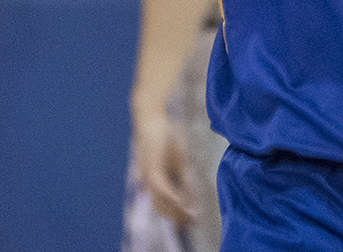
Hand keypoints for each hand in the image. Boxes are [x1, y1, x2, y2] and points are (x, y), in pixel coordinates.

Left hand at [132, 110, 196, 227]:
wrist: (152, 118)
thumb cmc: (166, 135)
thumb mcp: (179, 159)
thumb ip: (185, 177)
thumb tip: (191, 193)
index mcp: (155, 181)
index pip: (167, 205)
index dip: (180, 215)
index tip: (193, 221)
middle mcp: (149, 182)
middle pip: (163, 208)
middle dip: (179, 217)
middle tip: (193, 223)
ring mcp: (149, 177)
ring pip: (161, 202)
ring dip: (176, 211)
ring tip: (190, 215)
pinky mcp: (153, 169)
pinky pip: (162, 189)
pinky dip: (172, 198)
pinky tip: (181, 203)